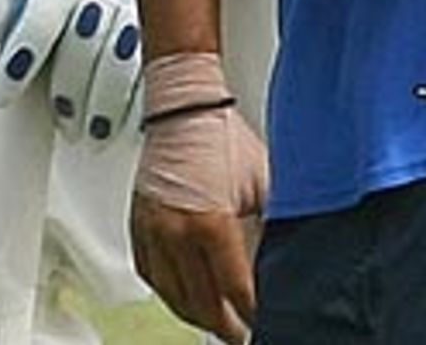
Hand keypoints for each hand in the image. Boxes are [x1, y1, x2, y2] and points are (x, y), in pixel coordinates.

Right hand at [130, 52, 266, 344]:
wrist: (184, 103)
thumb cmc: (221, 133)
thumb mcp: (263, 181)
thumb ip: (272, 223)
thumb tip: (285, 254)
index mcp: (211, 224)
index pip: (237, 292)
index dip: (254, 314)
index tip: (266, 321)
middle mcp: (177, 232)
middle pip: (203, 304)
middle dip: (227, 325)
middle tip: (243, 333)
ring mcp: (154, 230)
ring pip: (173, 295)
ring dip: (196, 314)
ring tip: (216, 322)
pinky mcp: (139, 222)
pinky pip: (149, 273)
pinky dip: (166, 291)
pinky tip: (180, 295)